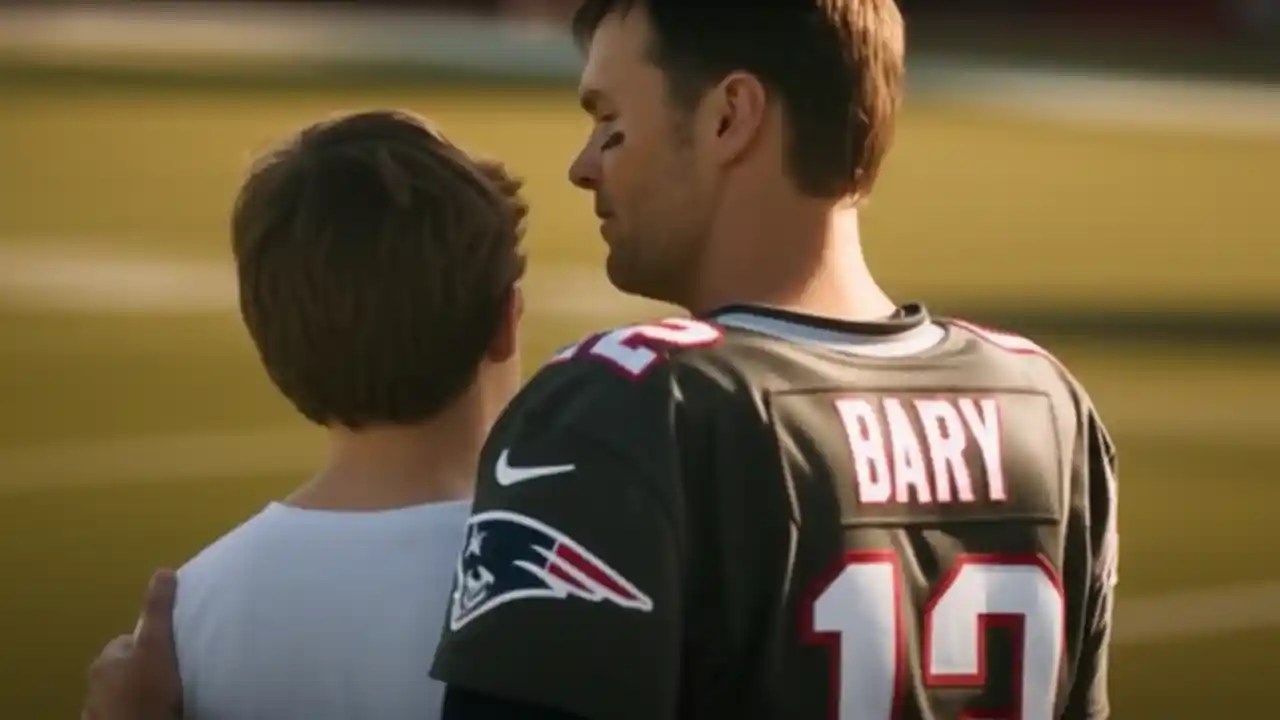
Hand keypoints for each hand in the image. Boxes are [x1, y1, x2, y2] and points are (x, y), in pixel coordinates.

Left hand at [82, 569, 182, 719]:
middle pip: (126, 667)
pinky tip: (149, 713)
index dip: (153, 645)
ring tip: (163, 699)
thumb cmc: (147, 691)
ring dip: (137, 693)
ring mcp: (97, 708)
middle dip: (144, 669)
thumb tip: (163, 571)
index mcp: (106, 659)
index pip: (131, 641)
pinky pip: (121, 713)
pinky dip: (133, 711)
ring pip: (122, 692)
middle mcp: (95, 681)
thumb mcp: (157, 647)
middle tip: (171, 679)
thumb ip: (159, 612)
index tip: (172, 655)